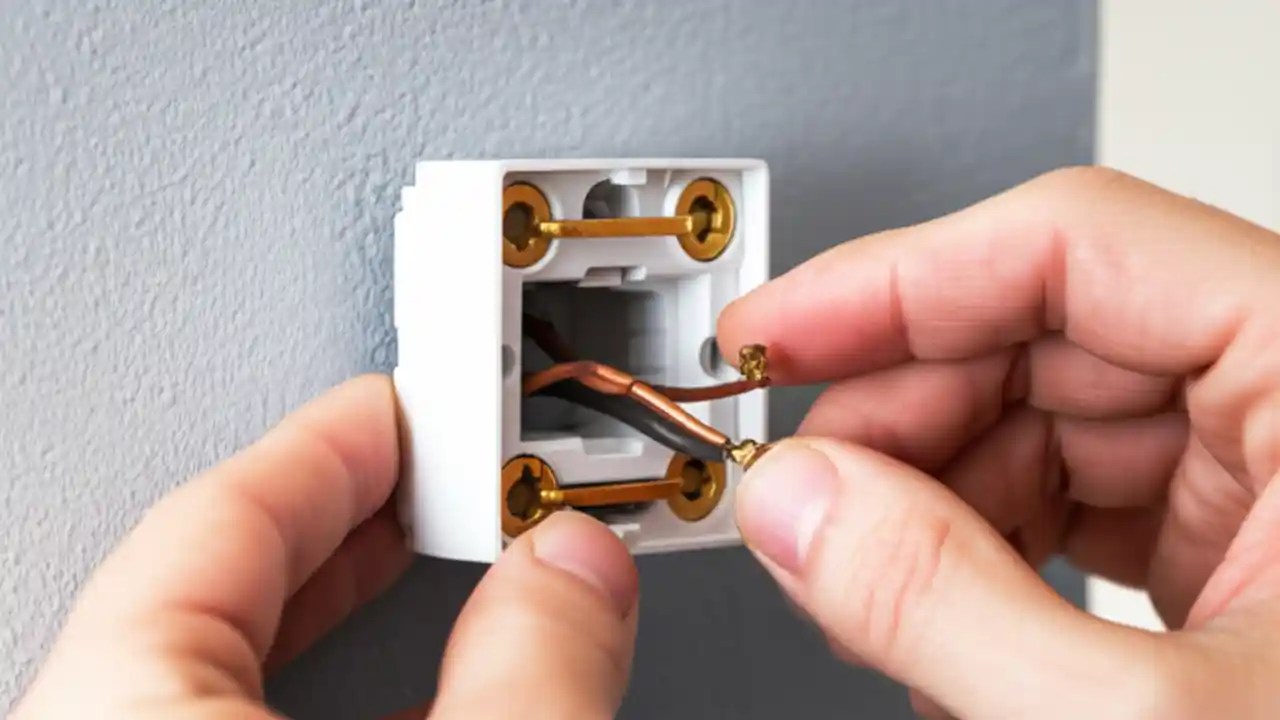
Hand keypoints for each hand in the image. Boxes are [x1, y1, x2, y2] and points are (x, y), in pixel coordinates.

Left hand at [14, 375, 637, 718]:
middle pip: (210, 592)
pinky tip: (434, 701)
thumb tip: (576, 570)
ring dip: (344, 620)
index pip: (218, 520)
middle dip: (348, 521)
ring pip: (224, 678)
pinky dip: (338, 709)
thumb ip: (534, 669)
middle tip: (438, 471)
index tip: (412, 402)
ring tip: (442, 576)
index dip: (340, 441)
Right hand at [718, 167, 1279, 718]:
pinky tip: (937, 602)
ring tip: (859, 565)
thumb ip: (943, 604)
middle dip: (899, 408)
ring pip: (1049, 418)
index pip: (1080, 250)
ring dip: (929, 486)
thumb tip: (799, 504)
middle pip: (1048, 333)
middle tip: (800, 483)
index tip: (781, 334)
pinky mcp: (1240, 556)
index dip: (898, 282)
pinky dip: (983, 544)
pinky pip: (1075, 500)